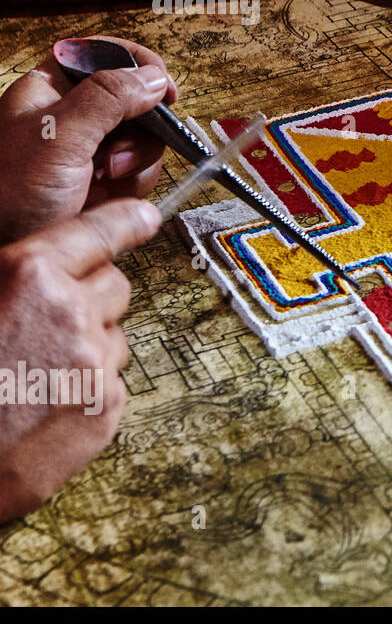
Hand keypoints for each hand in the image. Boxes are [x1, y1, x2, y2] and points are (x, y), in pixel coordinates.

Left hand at [0, 38, 175, 243]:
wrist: (4, 246)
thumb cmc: (6, 194)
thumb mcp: (58, 137)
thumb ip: (107, 99)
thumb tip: (152, 77)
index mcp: (52, 90)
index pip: (104, 56)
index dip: (138, 67)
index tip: (163, 89)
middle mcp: (73, 117)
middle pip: (135, 101)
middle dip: (140, 128)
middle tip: (120, 147)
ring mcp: (90, 151)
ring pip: (144, 140)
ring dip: (137, 161)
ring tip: (105, 177)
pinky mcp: (103, 182)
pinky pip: (140, 173)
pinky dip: (133, 185)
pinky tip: (107, 194)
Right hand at [0, 198, 159, 520]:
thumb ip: (12, 277)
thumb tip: (40, 266)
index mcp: (27, 275)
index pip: (99, 233)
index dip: (126, 222)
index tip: (145, 216)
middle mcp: (70, 311)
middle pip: (115, 286)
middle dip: (92, 299)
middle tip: (50, 327)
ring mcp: (93, 361)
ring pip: (114, 336)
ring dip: (88, 348)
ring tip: (36, 374)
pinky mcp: (106, 406)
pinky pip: (112, 382)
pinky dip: (87, 390)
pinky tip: (44, 407)